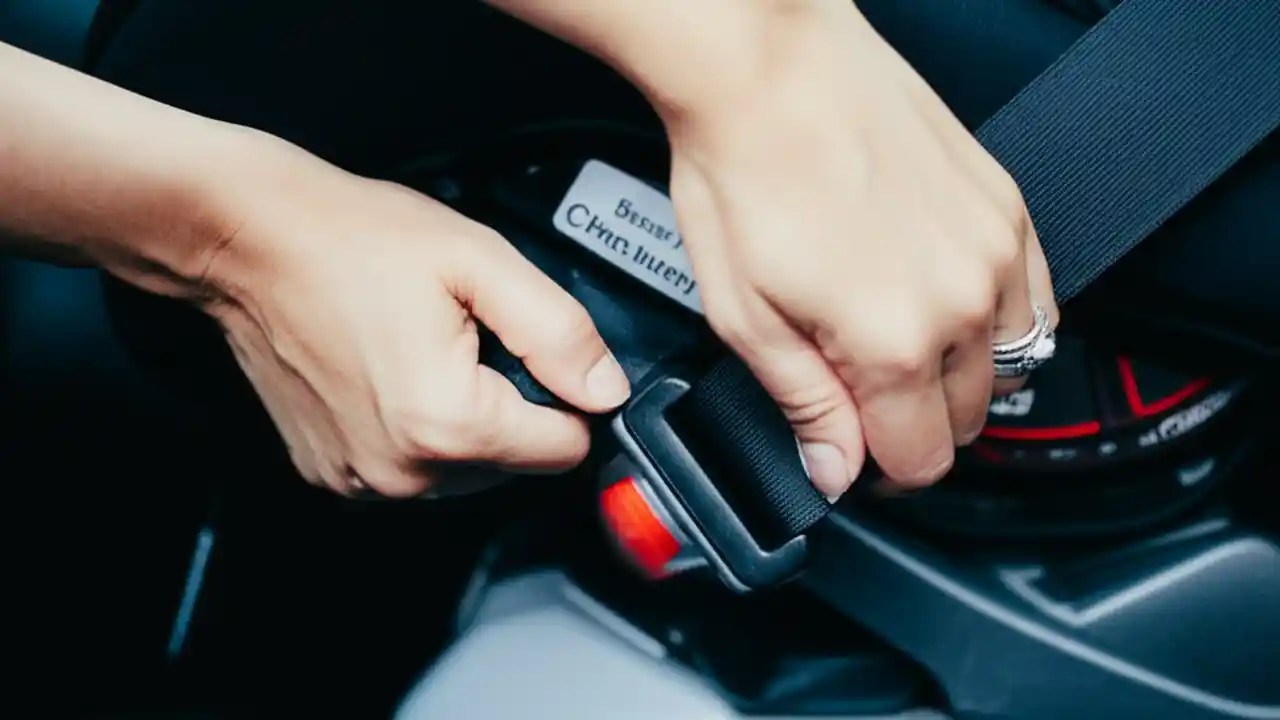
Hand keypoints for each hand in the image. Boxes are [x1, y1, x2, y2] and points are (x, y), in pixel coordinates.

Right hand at [195, 135, 630, 496]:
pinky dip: (417, 430)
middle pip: (516, 464)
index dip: (565, 396)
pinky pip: (413, 469)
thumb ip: (559, 332)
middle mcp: (404, 473)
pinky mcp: (333, 474)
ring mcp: (362, 481)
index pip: (565, 449)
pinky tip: (391, 372)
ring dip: (465, 421)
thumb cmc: (353, 240)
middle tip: (467, 338)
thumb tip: (607, 391)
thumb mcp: (480, 262)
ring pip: (467, 471)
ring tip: (425, 350)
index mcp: (449, 425)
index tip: (531, 351)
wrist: (245, 239)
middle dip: (512, 406)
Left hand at [658, 10, 1057, 494]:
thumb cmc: (744, 171)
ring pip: (1012, 366)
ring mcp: (996, 251)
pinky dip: (999, 324)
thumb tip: (835, 470)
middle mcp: (962, 302)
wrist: (770, 68)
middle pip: (968, 421)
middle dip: (916, 425)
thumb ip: (803, 403)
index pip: (921, 460)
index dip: (882, 473)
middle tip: (862, 393)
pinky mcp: (1008, 208)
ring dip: (962, 378)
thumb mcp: (743, 314)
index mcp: (893, 342)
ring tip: (901, 347)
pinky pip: (1036, 302)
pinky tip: (948, 307)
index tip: (857, 455)